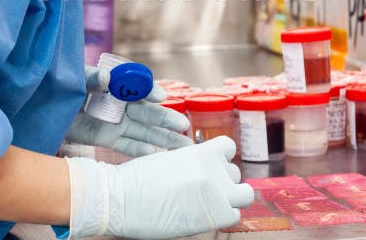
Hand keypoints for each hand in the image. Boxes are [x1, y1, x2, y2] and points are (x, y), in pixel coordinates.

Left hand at [65, 66, 192, 155]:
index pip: (139, 88)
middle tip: (184, 126)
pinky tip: (156, 155)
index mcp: (118, 85)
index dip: (150, 92)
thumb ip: (91, 79)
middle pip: (148, 113)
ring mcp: (117, 122)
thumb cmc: (65, 88)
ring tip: (183, 146)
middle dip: (166, 120)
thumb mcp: (77, 80)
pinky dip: (142, 150)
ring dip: (163, 139)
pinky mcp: (109, 138)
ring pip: (145, 131)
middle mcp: (122, 104)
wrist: (46, 108)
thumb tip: (105, 77)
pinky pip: (129, 145)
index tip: (160, 97)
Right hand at [66, 136, 252, 238]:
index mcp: (201, 152)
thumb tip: (201, 170)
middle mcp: (213, 170)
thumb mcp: (168, 160)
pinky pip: (234, 216)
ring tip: (210, 204)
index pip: (229, 148)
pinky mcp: (213, 216)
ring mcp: (215, 194)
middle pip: (234, 172)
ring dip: (229, 198)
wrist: (121, 200)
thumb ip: (191, 163)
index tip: (212, 167)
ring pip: (243, 194)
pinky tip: (206, 216)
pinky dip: (223, 217)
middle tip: (205, 190)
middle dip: (223, 180)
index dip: (221, 158)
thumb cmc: (136, 180)